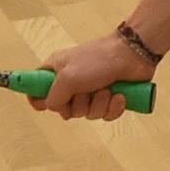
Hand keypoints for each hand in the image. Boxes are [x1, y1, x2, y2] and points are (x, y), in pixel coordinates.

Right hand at [34, 34, 155, 121]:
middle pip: (65, 109)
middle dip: (79, 104)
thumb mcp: (68, 77)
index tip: (44, 105)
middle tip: (87, 91)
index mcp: (56, 70)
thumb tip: (53, 108)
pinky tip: (119, 95)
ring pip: (87, 114)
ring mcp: (91, 90)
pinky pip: (105, 115)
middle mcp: (71, 82)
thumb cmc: (97, 60)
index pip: (36, 89)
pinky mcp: (109, 98)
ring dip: (99, 104)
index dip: (38, 100)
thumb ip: (53, 96)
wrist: (133, 55)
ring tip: (107, 89)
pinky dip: (113, 107)